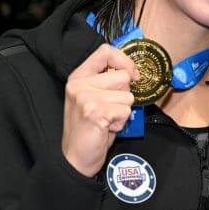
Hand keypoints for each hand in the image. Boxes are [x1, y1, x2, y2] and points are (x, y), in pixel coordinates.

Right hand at [61, 44, 140, 176]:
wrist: (75, 157)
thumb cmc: (89, 130)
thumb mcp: (93, 99)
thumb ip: (107, 83)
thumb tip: (132, 73)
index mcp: (78, 77)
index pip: (106, 52)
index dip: (125, 61)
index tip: (133, 75)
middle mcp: (79, 84)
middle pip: (123, 77)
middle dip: (125, 96)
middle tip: (110, 111)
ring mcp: (85, 97)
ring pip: (128, 96)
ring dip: (123, 111)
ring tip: (107, 120)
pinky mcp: (95, 111)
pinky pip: (126, 111)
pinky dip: (122, 122)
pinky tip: (106, 128)